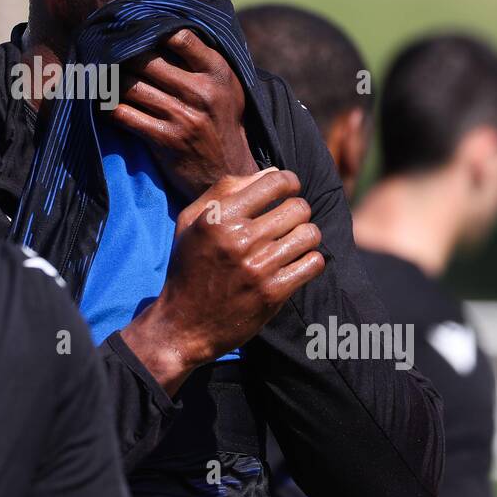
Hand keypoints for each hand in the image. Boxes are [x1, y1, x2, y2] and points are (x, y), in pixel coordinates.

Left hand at [110, 29, 256, 200]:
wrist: (227, 172)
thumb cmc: (223, 122)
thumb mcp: (228, 87)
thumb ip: (205, 61)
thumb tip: (169, 29)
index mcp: (217, 72)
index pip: (181, 37)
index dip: (153, 30)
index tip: (136, 31)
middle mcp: (201, 91)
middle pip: (147, 59)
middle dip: (124, 55)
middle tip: (107, 52)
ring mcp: (182, 116)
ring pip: (131, 86)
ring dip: (112, 81)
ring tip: (103, 77)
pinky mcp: (164, 139)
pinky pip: (124, 114)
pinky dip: (109, 107)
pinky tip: (104, 104)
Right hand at [120, 168, 325, 394]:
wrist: (184, 324)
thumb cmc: (189, 266)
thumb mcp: (191, 221)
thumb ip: (224, 190)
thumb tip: (271, 171)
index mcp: (219, 218)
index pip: (274, 181)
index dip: (289, 181)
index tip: (288, 189)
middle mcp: (240, 239)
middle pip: (299, 207)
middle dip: (298, 210)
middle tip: (288, 220)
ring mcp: (259, 267)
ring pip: (310, 234)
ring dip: (305, 235)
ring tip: (292, 241)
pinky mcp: (274, 293)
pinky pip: (313, 263)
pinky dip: (309, 260)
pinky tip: (295, 263)